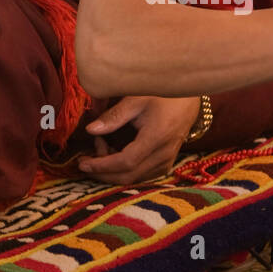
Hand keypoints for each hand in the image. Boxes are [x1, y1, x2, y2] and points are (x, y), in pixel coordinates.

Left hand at [78, 95, 199, 184]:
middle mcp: (164, 154)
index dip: (102, 166)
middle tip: (85, 161)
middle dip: (103, 173)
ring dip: (112, 170)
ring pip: (134, 178)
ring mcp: (166, 161)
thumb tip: (91, 130)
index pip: (126, 162)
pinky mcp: (166, 163)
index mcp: (156, 138)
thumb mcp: (136, 99)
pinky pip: (142, 174)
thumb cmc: (163, 94)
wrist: (189, 98)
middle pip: (129, 176)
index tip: (83, 163)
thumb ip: (114, 116)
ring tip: (100, 147)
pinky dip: (124, 170)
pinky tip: (114, 153)